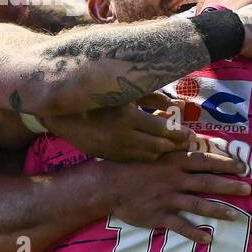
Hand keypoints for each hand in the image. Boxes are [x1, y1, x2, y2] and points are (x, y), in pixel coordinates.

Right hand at [45, 94, 192, 162]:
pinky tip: (154, 151)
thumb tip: (177, 104)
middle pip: (159, 147)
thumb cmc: (98, 95)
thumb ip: (154, 97)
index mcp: (128, 117)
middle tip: (187, 143)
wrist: (61, 112)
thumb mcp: (126, 91)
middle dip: (176, 146)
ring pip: (148, 156)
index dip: (180, 134)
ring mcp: (114, 149)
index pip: (164, 130)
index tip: (190, 134)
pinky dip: (147, 156)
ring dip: (163, 153)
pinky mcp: (107, 156)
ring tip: (173, 147)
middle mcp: (122, 137)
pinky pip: (134, 159)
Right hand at [105, 149, 251, 243]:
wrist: (106, 185)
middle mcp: (174, 180)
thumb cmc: (130, 165)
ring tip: (236, 216)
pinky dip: (194, 233)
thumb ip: (172, 150)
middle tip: (249, 189)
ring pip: (197, 205)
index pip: (204, 161)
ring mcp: (167, 199)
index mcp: (173, 162)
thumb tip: (192, 140)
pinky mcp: (158, 216)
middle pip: (207, 183)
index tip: (242, 166)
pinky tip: (208, 239)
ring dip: (218, 210)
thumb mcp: (152, 151)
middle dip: (229, 186)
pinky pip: (180, 226)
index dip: (224, 163)